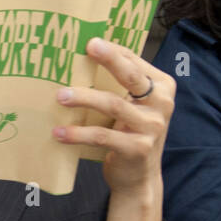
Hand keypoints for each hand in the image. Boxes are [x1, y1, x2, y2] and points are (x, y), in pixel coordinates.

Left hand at [54, 39, 172, 220]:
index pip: (135, 62)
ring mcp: (152, 127)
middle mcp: (161, 104)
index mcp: (161, 87)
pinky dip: (78, 133)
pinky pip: (103, 136)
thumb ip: (119, 84)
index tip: (89, 41)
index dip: (113, 51)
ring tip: (59, 95)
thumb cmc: (129, 133)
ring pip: (113, 105)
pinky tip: (59, 131)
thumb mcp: (132, 106)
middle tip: (88, 48)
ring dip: (83, 98)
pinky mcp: (138, 149)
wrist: (138, 179)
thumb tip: (83, 55)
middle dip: (109, 60)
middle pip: (131, 77)